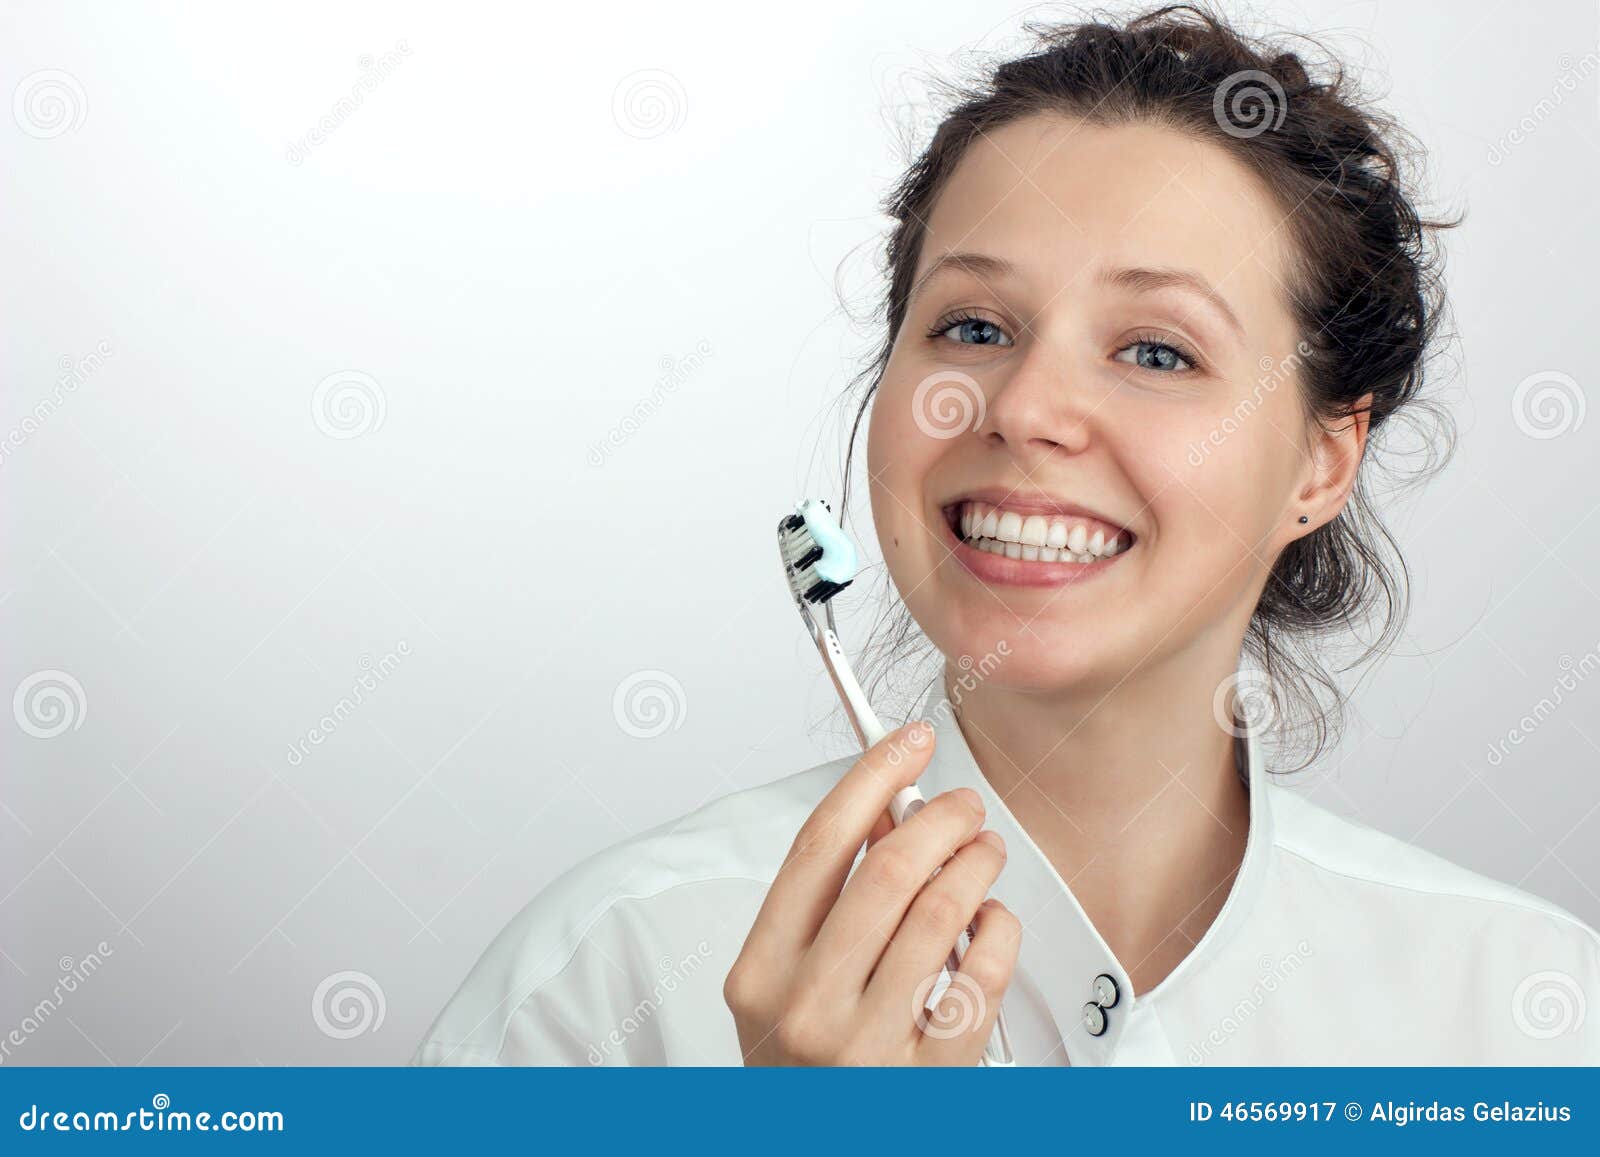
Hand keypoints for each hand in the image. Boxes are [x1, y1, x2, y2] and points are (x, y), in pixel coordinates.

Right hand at [723, 720, 1019, 1064]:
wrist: (812, 1155)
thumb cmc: (806, 1072)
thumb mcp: (783, 988)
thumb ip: (824, 907)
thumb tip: (883, 811)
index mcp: (761, 972)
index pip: (819, 845)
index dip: (871, 777)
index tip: (907, 741)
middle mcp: (806, 1008)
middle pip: (888, 868)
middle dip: (941, 816)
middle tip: (962, 805)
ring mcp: (867, 1049)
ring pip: (944, 912)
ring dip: (978, 863)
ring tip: (985, 854)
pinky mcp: (928, 1080)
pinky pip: (983, 977)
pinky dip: (1000, 931)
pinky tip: (993, 922)